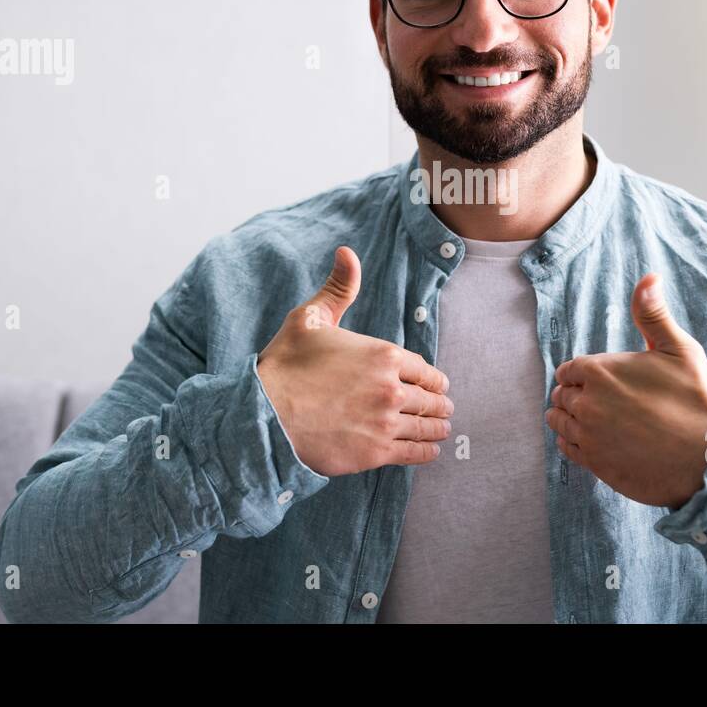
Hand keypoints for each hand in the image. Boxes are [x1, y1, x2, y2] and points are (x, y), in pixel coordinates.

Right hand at [257, 245, 453, 475]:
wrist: (262, 415)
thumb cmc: (285, 365)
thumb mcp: (310, 318)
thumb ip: (338, 288)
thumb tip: (347, 252)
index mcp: (384, 355)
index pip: (425, 369)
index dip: (433, 378)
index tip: (437, 384)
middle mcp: (391, 389)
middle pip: (431, 399)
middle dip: (439, 403)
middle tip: (444, 408)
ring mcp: (385, 423)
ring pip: (427, 427)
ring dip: (438, 427)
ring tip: (442, 429)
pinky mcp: (375, 453)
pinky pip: (415, 454)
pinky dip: (426, 453)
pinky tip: (430, 451)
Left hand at [546, 272, 706, 508]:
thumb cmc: (697, 400)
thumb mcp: (679, 349)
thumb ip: (653, 314)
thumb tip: (649, 277)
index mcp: (599, 371)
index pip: (568, 369)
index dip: (583, 373)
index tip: (603, 380)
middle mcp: (586, 403)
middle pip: (562, 394)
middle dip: (577, 394)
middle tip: (604, 400)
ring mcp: (588, 436)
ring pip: (559, 421)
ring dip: (571, 417)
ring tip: (597, 420)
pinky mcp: (594, 464)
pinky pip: (567, 450)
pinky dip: (575, 443)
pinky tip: (597, 441)